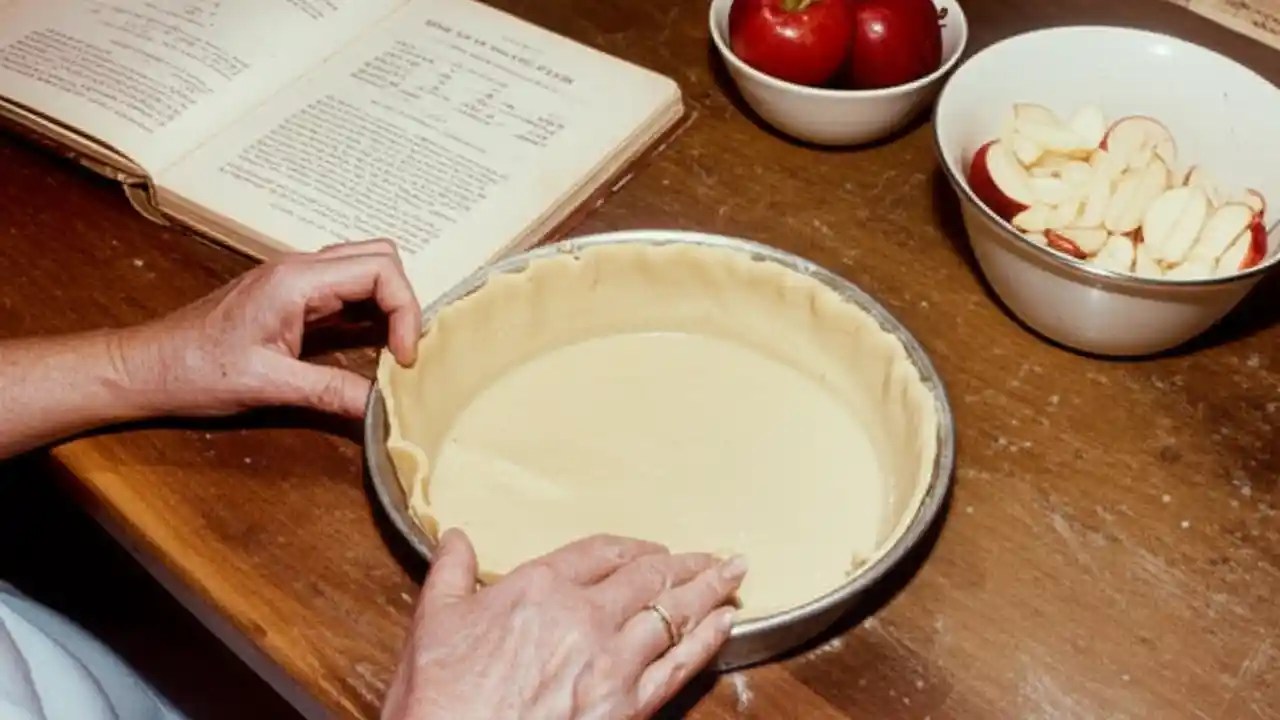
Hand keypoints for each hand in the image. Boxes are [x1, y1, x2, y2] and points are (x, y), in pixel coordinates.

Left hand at [118, 239, 421, 417]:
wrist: (147, 367)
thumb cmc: (193, 369)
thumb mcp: (269, 385)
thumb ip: (331, 392)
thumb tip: (382, 408)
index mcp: (296, 281)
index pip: (380, 269)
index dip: (406, 311)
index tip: (402, 358)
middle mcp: (300, 269)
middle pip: (382, 257)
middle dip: (405, 301)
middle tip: (403, 351)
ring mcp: (297, 279)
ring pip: (367, 268)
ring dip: (389, 304)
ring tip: (392, 351)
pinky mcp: (293, 296)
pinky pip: (347, 289)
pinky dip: (370, 311)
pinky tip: (369, 347)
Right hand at [382, 531, 746, 719]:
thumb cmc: (439, 699)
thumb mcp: (432, 624)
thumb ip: (449, 574)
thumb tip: (456, 537)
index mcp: (539, 587)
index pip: (599, 552)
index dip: (631, 548)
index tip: (649, 549)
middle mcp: (584, 616)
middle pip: (648, 576)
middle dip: (685, 563)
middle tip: (713, 555)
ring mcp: (612, 661)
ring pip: (673, 612)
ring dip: (709, 589)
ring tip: (734, 573)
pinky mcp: (629, 706)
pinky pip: (680, 663)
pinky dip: (708, 638)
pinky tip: (726, 622)